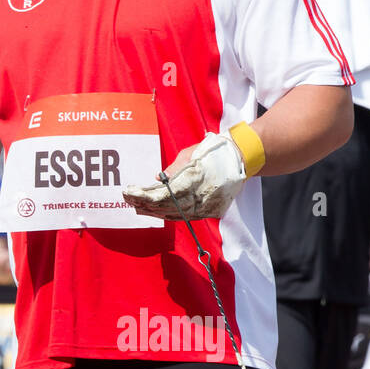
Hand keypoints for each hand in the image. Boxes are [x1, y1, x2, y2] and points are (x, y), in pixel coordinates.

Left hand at [123, 131, 246, 219]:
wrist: (241, 159)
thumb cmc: (213, 152)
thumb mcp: (190, 154)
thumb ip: (173, 169)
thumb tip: (156, 180)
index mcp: (193, 179)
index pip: (161, 194)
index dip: (143, 195)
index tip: (128, 192)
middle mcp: (200, 196)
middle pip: (165, 206)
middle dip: (144, 204)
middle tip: (128, 200)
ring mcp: (207, 206)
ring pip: (175, 214)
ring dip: (154, 212)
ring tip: (138, 207)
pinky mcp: (211, 211)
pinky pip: (186, 216)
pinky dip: (170, 215)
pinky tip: (157, 212)